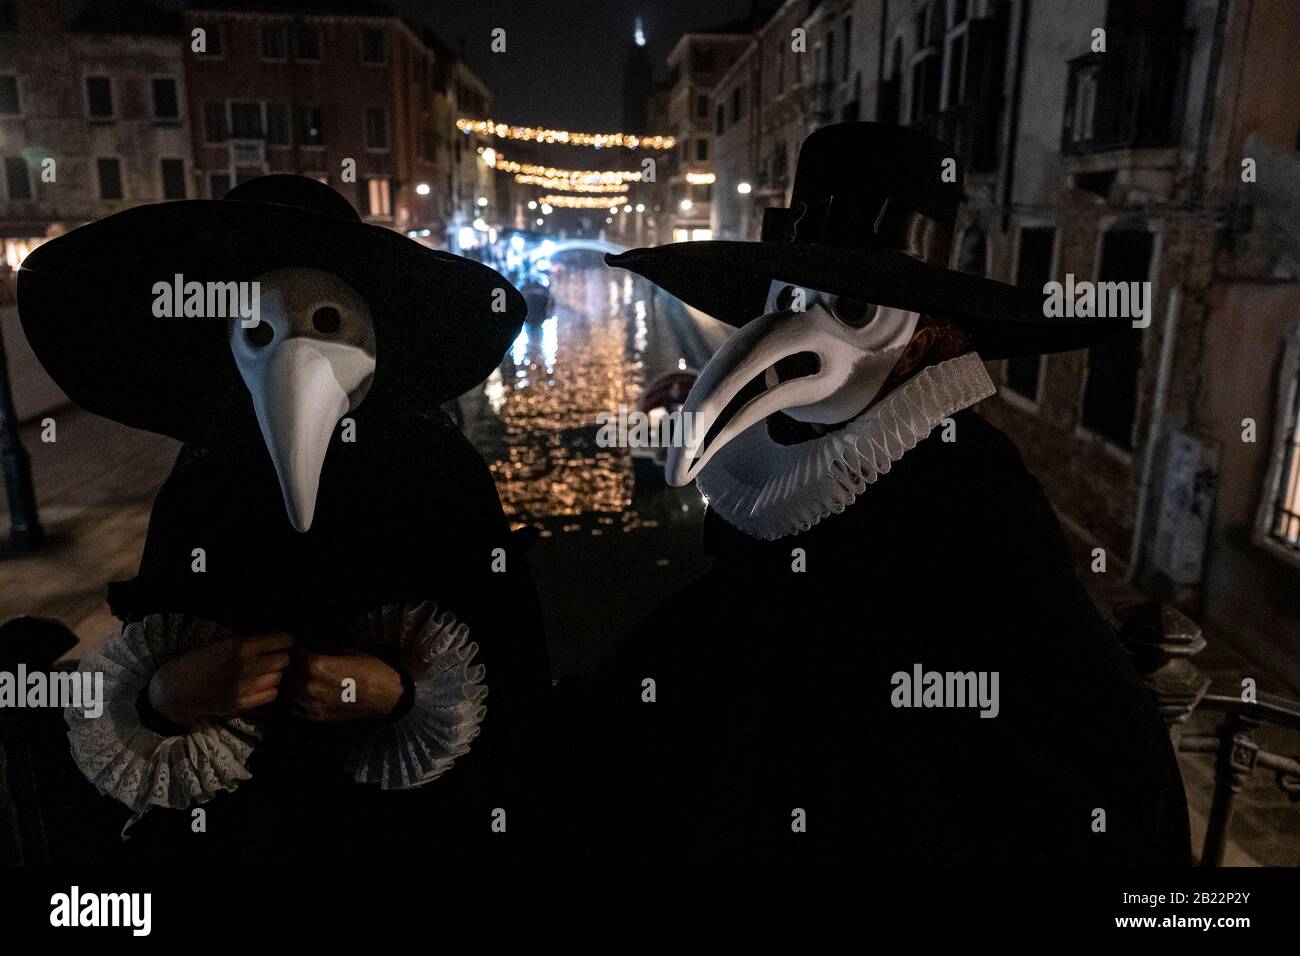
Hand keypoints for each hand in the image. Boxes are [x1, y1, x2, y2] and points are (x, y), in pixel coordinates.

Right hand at [147, 632, 293, 728]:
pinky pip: (270, 695)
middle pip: (283, 661)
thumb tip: (277, 642)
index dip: (286, 640)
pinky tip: (259, 686)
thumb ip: (248, 645)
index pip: (279, 642)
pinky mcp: (241, 704)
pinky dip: (269, 689)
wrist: (176, 689)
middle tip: (275, 657)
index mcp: (238, 647)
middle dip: (281, 658)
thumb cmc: (199, 662)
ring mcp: (243, 688)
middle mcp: (243, 667)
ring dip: (275, 674)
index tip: (287, 641)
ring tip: (265, 672)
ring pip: (277, 678)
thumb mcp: (222, 645)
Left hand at [286, 649, 404, 722]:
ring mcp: (310, 703)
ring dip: (291, 683)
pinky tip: (303, 693)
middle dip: (290, 665)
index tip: (297, 646)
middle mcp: (309, 685)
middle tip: (296, 661)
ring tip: (299, 677)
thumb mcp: (348, 651)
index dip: (293, 648)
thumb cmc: (370, 669)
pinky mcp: (315, 717)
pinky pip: (293, 708)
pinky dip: (294, 699)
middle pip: (286, 673)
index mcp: (317, 666)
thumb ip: (324, 648)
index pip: (292, 653)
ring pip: (287, 691)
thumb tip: (309, 644)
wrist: (387, 697)